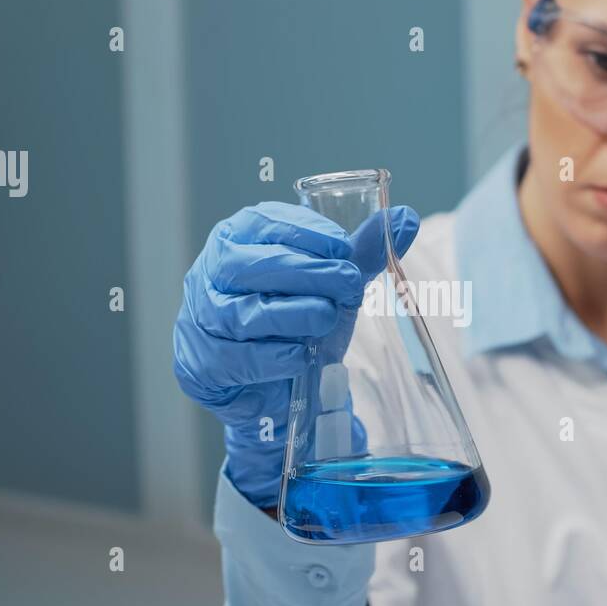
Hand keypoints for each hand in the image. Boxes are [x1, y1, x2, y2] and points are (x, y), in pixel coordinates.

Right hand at [173, 201, 419, 507]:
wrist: (271, 388)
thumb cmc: (294, 321)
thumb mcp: (330, 284)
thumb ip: (362, 252)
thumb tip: (405, 217)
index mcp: (237, 239)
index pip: (263, 223)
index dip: (305, 232)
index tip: (344, 247)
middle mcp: (210, 274)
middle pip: (249, 266)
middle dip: (306, 273)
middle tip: (349, 284)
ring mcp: (201, 320)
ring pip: (242, 313)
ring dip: (292, 315)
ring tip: (327, 319)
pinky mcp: (203, 364)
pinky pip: (238, 359)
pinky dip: (275, 357)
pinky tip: (302, 357)